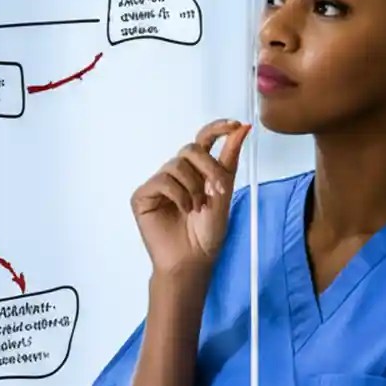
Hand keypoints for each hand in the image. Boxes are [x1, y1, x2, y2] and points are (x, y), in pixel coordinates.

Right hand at [130, 118, 250, 275]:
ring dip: (193, 188)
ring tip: (196, 209)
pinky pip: (163, 180)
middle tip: (217, 190)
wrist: (193, 260)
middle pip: (191, 149)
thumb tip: (242, 129)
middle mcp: (177, 174)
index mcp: (197, 171)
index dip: (217, 128)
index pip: (203, 139)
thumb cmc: (207, 234)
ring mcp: (159, 183)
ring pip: (177, 165)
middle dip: (208, 167)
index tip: (234, 125)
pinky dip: (178, 195)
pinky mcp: (143, 195)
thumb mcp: (224, 192)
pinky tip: (183, 210)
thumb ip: (229, 159)